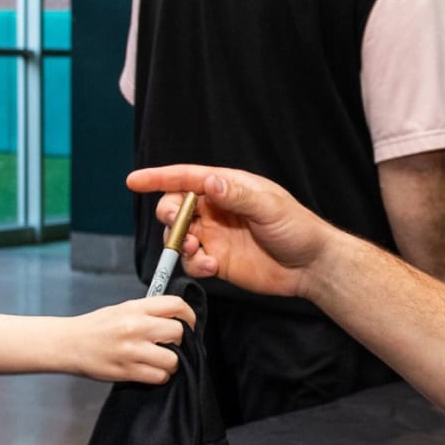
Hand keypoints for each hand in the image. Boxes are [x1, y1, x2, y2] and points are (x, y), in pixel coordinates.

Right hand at [72, 295, 195, 383]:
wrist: (68, 344)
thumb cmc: (96, 327)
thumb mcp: (122, 309)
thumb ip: (149, 311)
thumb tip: (176, 318)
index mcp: (135, 308)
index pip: (176, 305)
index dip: (189, 316)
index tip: (189, 324)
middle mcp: (135, 327)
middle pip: (179, 332)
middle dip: (181, 341)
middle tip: (172, 344)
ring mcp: (131, 350)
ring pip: (173, 359)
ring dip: (172, 363)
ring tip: (161, 360)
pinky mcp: (127, 371)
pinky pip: (159, 376)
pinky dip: (160, 376)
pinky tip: (151, 370)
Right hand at [122, 165, 339, 299]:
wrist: (310, 266)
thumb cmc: (297, 228)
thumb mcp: (269, 207)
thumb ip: (237, 195)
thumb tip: (210, 182)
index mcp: (228, 187)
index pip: (187, 177)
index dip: (159, 178)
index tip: (134, 181)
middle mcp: (216, 209)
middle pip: (176, 206)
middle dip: (169, 215)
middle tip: (177, 227)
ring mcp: (215, 235)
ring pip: (179, 235)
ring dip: (178, 243)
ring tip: (195, 251)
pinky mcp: (217, 260)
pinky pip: (192, 261)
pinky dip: (194, 264)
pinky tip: (211, 266)